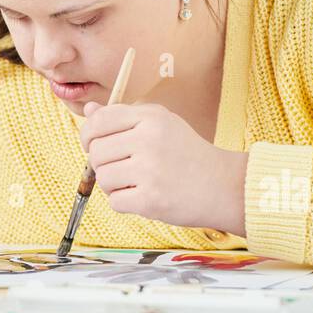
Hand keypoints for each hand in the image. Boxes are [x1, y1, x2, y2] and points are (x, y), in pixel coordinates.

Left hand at [80, 101, 247, 234]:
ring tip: (134, 183)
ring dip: (112, 185)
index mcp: (150, 117)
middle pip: (97, 152)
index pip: (100, 120)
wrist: (223, 186)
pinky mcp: (151, 199)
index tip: (92, 144)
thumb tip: (89, 111)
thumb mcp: (161, 124)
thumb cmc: (188, 154)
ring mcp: (150, 170)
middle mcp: (149, 139)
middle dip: (102, 163)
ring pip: (103, 178)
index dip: (88, 134)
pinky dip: (124, 202)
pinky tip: (142, 196)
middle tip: (122, 168)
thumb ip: (123, 117)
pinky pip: (114, 201)